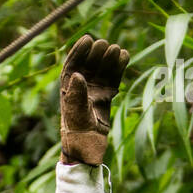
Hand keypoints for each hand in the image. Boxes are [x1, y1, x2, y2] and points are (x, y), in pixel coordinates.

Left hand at [59, 35, 129, 165]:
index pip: (72, 64)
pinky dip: (119, 68)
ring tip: (117, 50)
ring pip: (102, 69)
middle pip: (88, 64)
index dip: (79, 50)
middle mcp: (80, 88)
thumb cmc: (77, 137)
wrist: (87, 153)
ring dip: (109, 58)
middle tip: (105, 46)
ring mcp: (94, 92)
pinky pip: (113, 78)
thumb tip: (77, 74)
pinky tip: (124, 56)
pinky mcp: (106, 97)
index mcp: (67, 90)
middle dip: (96, 53)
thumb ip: (76, 97)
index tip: (88, 40)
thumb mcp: (76, 117)